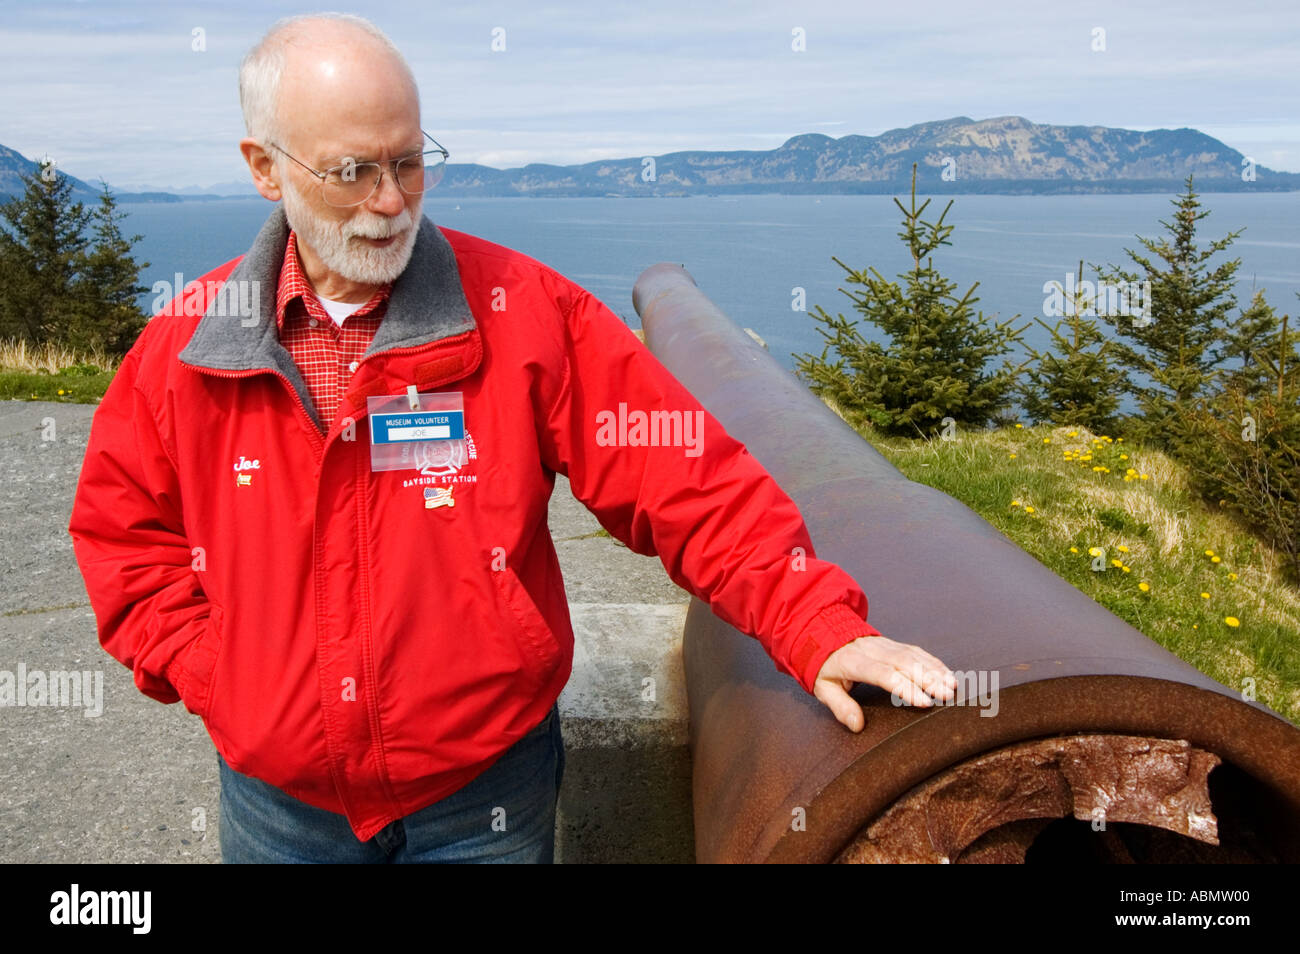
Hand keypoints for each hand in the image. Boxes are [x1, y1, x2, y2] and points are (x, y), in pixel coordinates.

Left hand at [813, 634, 956, 731]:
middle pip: (904, 663)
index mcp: (854, 662)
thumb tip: (857, 726)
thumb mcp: (824, 688)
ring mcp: (885, 645)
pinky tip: (947, 675)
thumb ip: (840, 706)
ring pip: (914, 656)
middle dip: (928, 679)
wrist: (826, 634)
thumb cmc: (828, 667)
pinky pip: (917, 651)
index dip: (905, 687)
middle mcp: (873, 651)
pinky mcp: (894, 644)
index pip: (883, 674)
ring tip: (951, 688)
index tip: (924, 702)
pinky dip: (934, 663)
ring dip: (935, 671)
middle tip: (946, 696)